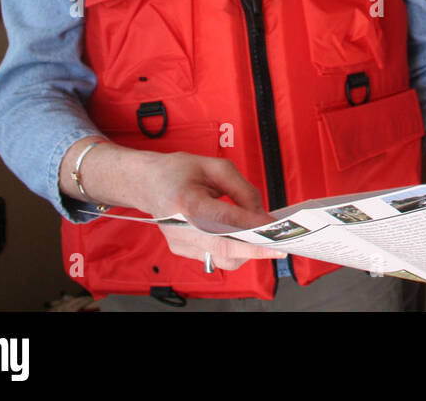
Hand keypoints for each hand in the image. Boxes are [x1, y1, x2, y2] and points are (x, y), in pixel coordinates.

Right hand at [127, 150, 286, 269]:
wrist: (146, 183)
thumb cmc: (179, 171)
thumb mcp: (215, 167)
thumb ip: (242, 190)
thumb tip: (261, 214)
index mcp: (186, 202)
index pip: (224, 221)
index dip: (252, 226)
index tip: (275, 228)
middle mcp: (180, 228)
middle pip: (224, 248)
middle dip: (256, 249)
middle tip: (280, 243)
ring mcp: (179, 243)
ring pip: (222, 258)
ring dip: (247, 251)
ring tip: (263, 237)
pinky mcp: (182, 250)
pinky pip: (215, 256)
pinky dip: (234, 248)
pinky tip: (243, 236)